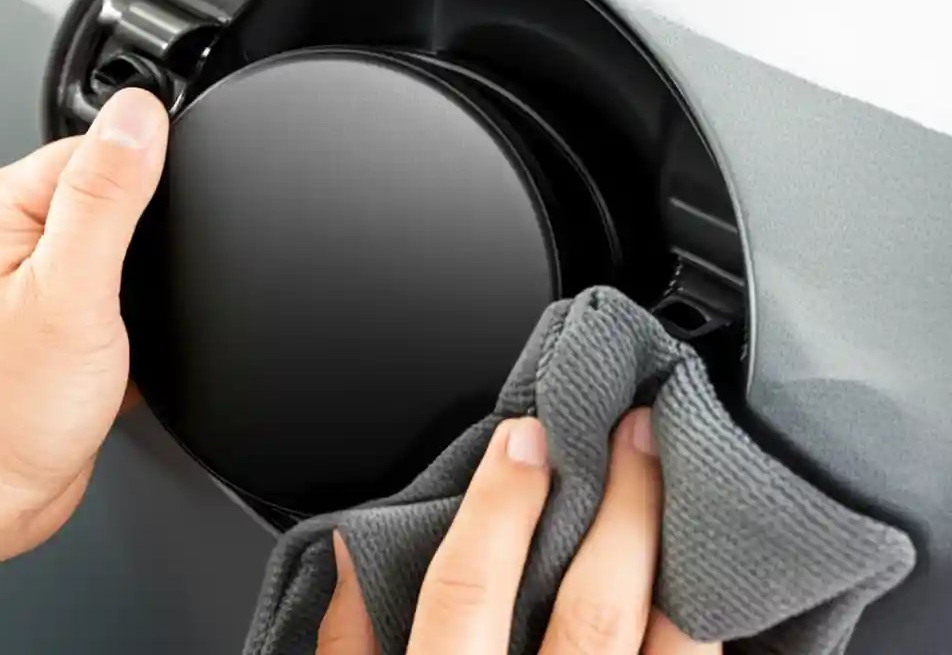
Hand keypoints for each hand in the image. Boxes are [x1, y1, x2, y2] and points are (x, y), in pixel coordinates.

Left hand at [0, 89, 167, 545]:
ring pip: (114, 261)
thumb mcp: (72, 289)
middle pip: (112, 202)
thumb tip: (140, 116)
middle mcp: (4, 239)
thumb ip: (108, 195)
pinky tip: (118, 360)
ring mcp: (24, 288)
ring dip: (137, 293)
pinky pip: (107, 308)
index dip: (147, 185)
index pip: (98, 148)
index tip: (156, 235)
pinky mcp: (43, 333)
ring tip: (119, 335)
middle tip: (129, 301)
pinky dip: (127, 330)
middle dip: (145, 246)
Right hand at [316, 409, 721, 653]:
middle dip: (620, 508)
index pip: (469, 594)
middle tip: (633, 428)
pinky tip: (709, 571)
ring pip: (677, 648)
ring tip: (687, 482)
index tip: (523, 438)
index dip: (498, 507)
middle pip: (594, 611)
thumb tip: (351, 548)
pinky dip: (711, 620)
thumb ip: (349, 642)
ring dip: (681, 554)